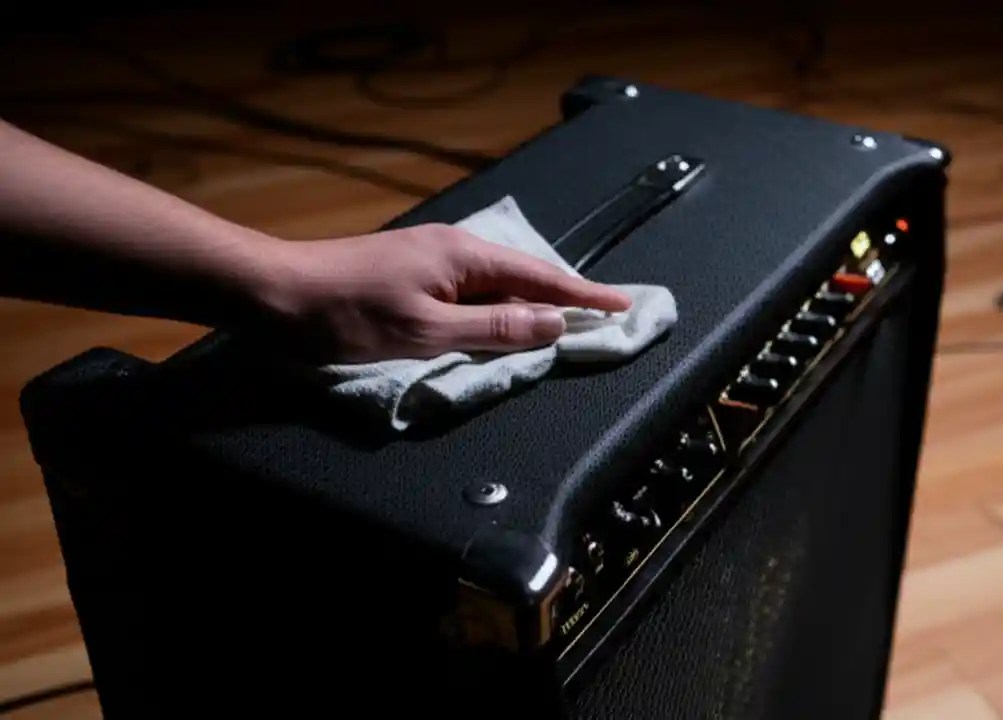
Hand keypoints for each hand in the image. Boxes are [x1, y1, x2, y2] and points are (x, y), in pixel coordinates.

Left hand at [256, 223, 632, 362]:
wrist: (275, 292)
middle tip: (605, 314)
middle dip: (567, 294)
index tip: (624, 306)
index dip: (586, 295)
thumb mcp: (425, 331)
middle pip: (525, 273)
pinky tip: (502, 316)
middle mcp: (453, 248)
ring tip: (565, 318)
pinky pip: (473, 285)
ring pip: (498, 280)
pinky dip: (500, 302)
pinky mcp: (411, 270)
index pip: (542, 278)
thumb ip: (493, 328)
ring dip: (533, 299)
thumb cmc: (346, 314)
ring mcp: (430, 257)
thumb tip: (552, 323)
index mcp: (464, 257)